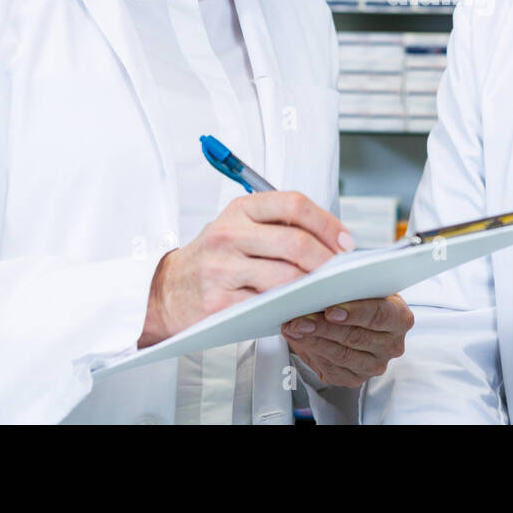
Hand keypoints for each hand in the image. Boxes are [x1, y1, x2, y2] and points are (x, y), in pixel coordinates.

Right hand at [139, 191, 352, 347]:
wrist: (167, 289)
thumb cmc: (214, 256)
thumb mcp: (240, 225)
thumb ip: (279, 226)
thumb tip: (331, 240)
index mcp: (241, 209)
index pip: (293, 205)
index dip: (327, 222)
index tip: (345, 241)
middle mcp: (230, 234)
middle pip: (295, 243)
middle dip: (327, 260)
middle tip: (341, 272)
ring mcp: (223, 268)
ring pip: (285, 277)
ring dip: (313, 287)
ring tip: (326, 291)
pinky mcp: (220, 301)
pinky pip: (267, 305)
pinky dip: (291, 308)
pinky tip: (301, 307)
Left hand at [281, 295, 413, 386]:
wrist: (358, 318)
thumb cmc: (361, 299)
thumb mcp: (363, 285)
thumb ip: (350, 284)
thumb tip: (323, 280)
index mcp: (400, 318)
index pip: (379, 315)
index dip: (354, 313)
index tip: (330, 310)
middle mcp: (392, 345)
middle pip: (356, 337)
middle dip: (324, 327)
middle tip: (301, 319)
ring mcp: (375, 365)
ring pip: (342, 355)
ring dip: (314, 341)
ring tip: (294, 328)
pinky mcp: (356, 378)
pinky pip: (332, 369)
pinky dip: (313, 353)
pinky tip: (300, 341)